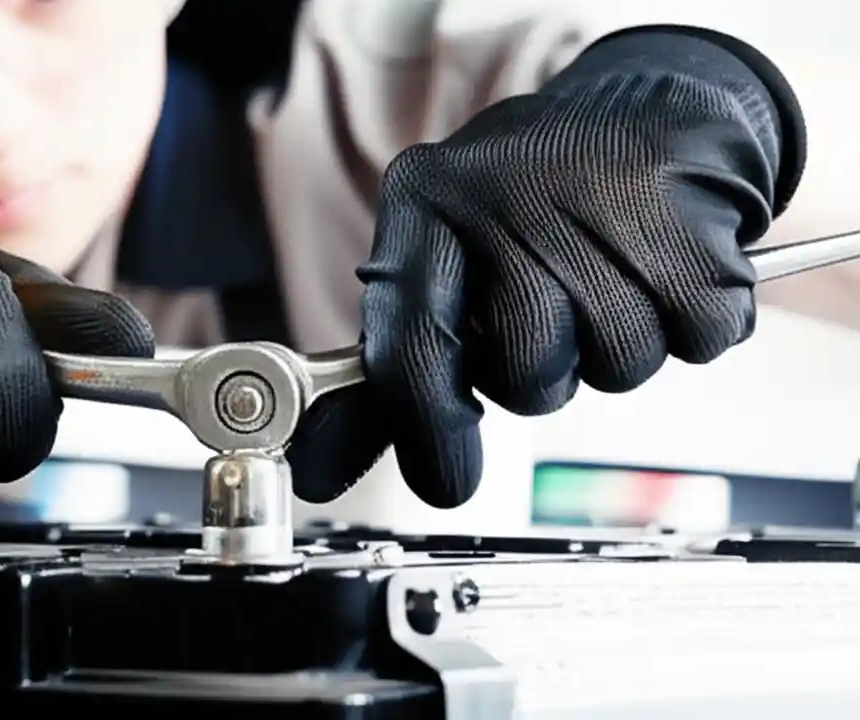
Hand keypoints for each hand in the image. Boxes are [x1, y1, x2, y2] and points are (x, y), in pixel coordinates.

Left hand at [287, 27, 805, 508]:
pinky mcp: (692, 221)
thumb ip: (397, 361)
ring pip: (613, 365)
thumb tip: (335, 466)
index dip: (429, 434)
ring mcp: (601, 203)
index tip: (445, 482)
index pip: (410, 348)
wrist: (646, 115)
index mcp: (425, 204)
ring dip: (613, 348)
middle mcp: (504, 193)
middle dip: (542, 374)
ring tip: (607, 276)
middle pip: (524, 375)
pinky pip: (692, 339)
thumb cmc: (529, 202)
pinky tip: (659, 268)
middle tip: (551, 312)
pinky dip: (685, 326)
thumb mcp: (440, 256)